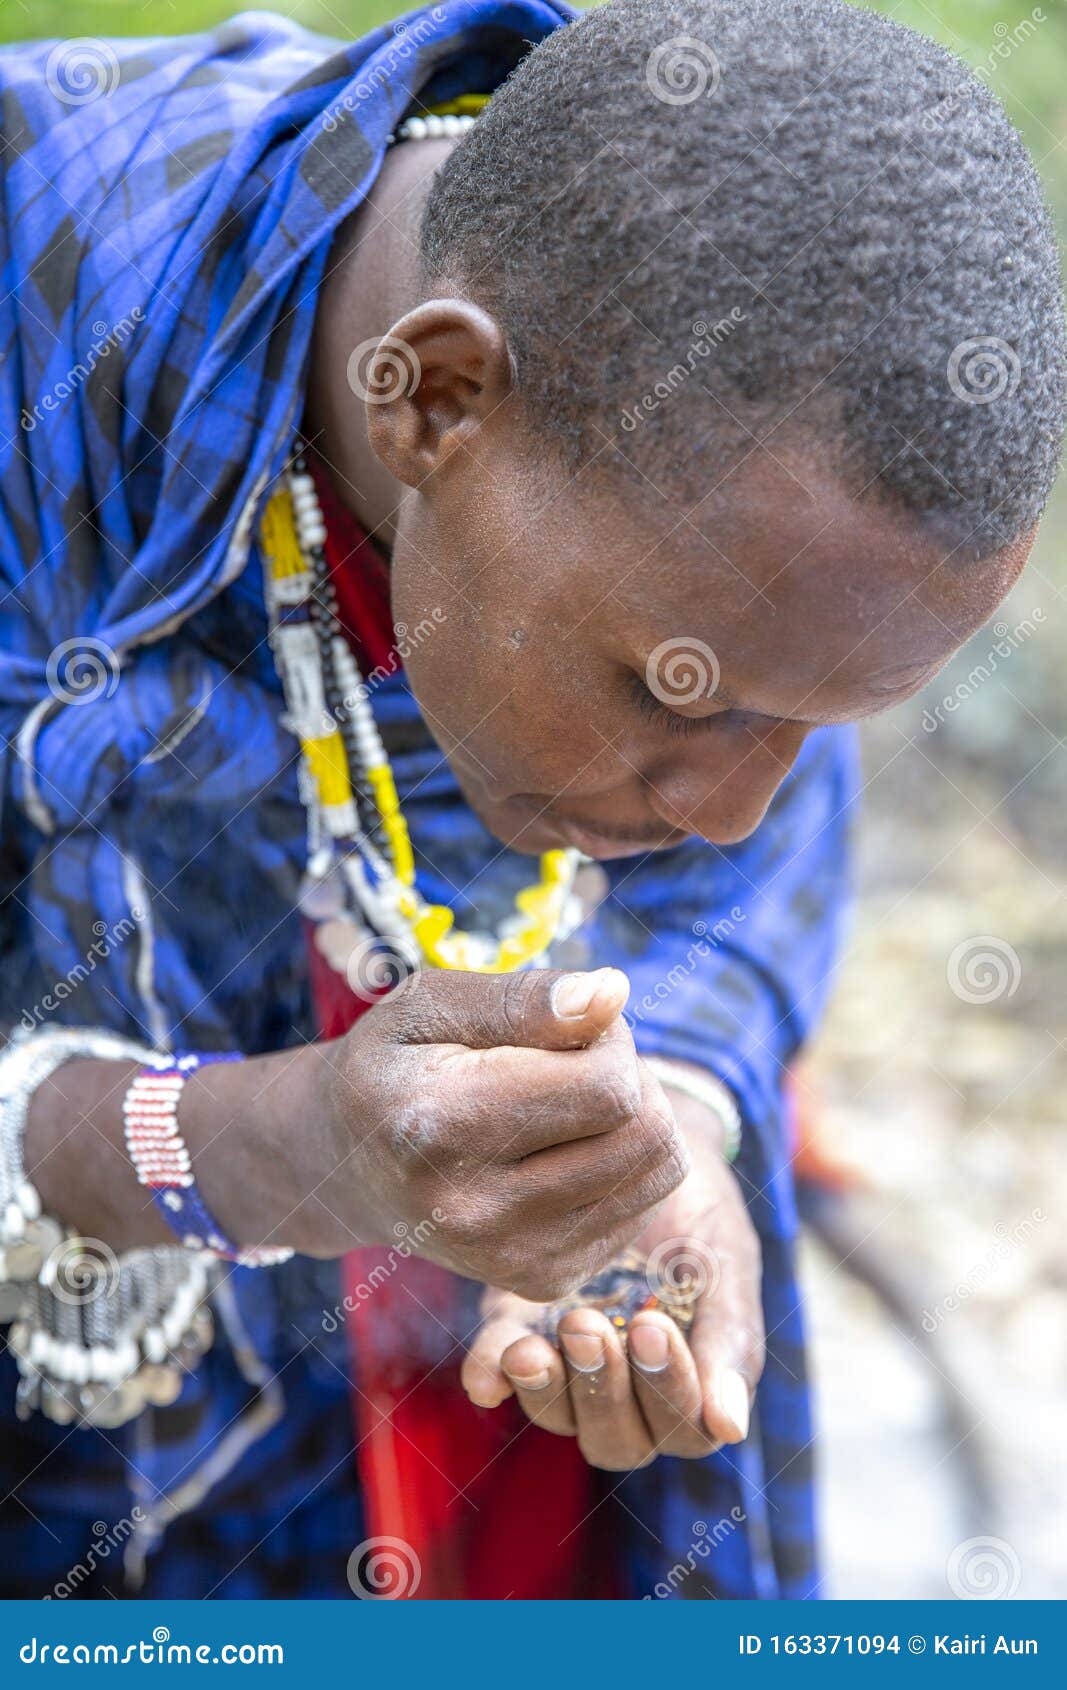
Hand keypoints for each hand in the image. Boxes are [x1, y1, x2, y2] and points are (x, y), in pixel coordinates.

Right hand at [300, 968, 688, 1295]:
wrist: (346, 1167)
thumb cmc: (395, 1065)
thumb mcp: (429, 1004)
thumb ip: (522, 997)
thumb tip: (614, 994)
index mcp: (439, 1124)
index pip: (608, 1086)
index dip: (609, 1039)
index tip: (567, 1027)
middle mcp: (475, 1209)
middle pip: (645, 1131)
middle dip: (630, 1076)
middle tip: (574, 1060)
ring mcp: (511, 1258)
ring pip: (658, 1169)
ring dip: (635, 1117)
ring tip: (573, 1099)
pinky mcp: (542, 1280)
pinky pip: (644, 1206)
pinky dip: (623, 1164)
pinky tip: (566, 1147)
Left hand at [461, 1081, 763, 1468]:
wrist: (644, 1145)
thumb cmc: (700, 1214)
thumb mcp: (724, 1266)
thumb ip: (729, 1340)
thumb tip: (729, 1428)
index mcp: (688, 1386)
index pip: (681, 1428)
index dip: (667, 1390)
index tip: (651, 1323)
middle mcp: (626, 1391)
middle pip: (614, 1438)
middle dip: (601, 1390)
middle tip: (586, 1324)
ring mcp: (568, 1364)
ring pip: (556, 1414)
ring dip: (545, 1389)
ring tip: (533, 1348)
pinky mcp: (517, 1327)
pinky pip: (497, 1368)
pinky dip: (490, 1374)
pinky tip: (487, 1371)